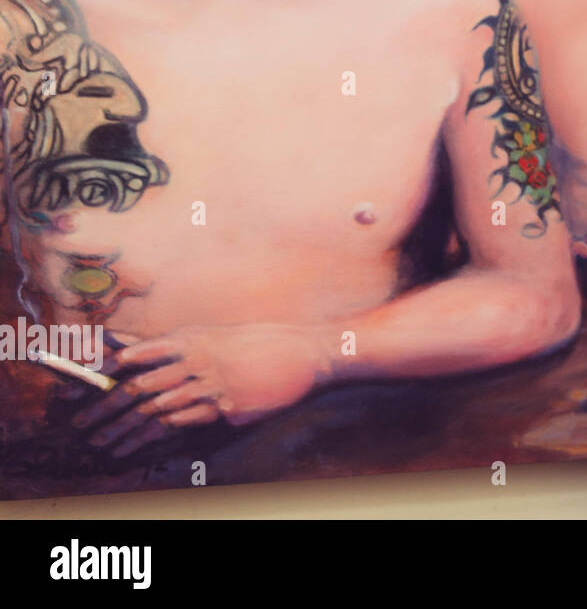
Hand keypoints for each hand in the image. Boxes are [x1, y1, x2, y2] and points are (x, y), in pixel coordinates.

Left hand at [71, 323, 333, 458]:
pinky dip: (162, 434)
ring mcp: (215, 386)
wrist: (309, 353)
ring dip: (127, 431)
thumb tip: (149, 348)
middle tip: (83, 427)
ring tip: (105, 445)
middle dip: (107, 410)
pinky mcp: (230, 409)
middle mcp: (200, 361)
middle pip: (141, 388)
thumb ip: (184, 344)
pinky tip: (144, 444)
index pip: (141, 354)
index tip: (85, 388)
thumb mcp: (222, 334)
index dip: (109, 372)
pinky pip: (189, 423)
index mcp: (195, 338)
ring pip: (159, 411)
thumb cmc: (265, 341)